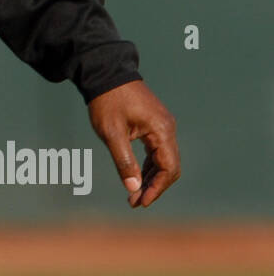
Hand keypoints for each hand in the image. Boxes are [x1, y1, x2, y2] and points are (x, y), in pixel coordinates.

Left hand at [87, 80, 179, 208]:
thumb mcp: (112, 133)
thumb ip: (123, 161)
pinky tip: (136, 178)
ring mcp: (162, 126)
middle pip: (170, 167)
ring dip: (150, 179)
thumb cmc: (107, 101)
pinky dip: (148, 167)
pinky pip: (157, 152)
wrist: (106, 74)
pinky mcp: (154, 125)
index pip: (168, 167)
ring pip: (163, 160)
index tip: (140, 202)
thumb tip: (133, 187)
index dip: (156, 188)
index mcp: (161, 130)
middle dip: (154, 186)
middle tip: (134, 202)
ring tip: (133, 195)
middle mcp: (167, 129)